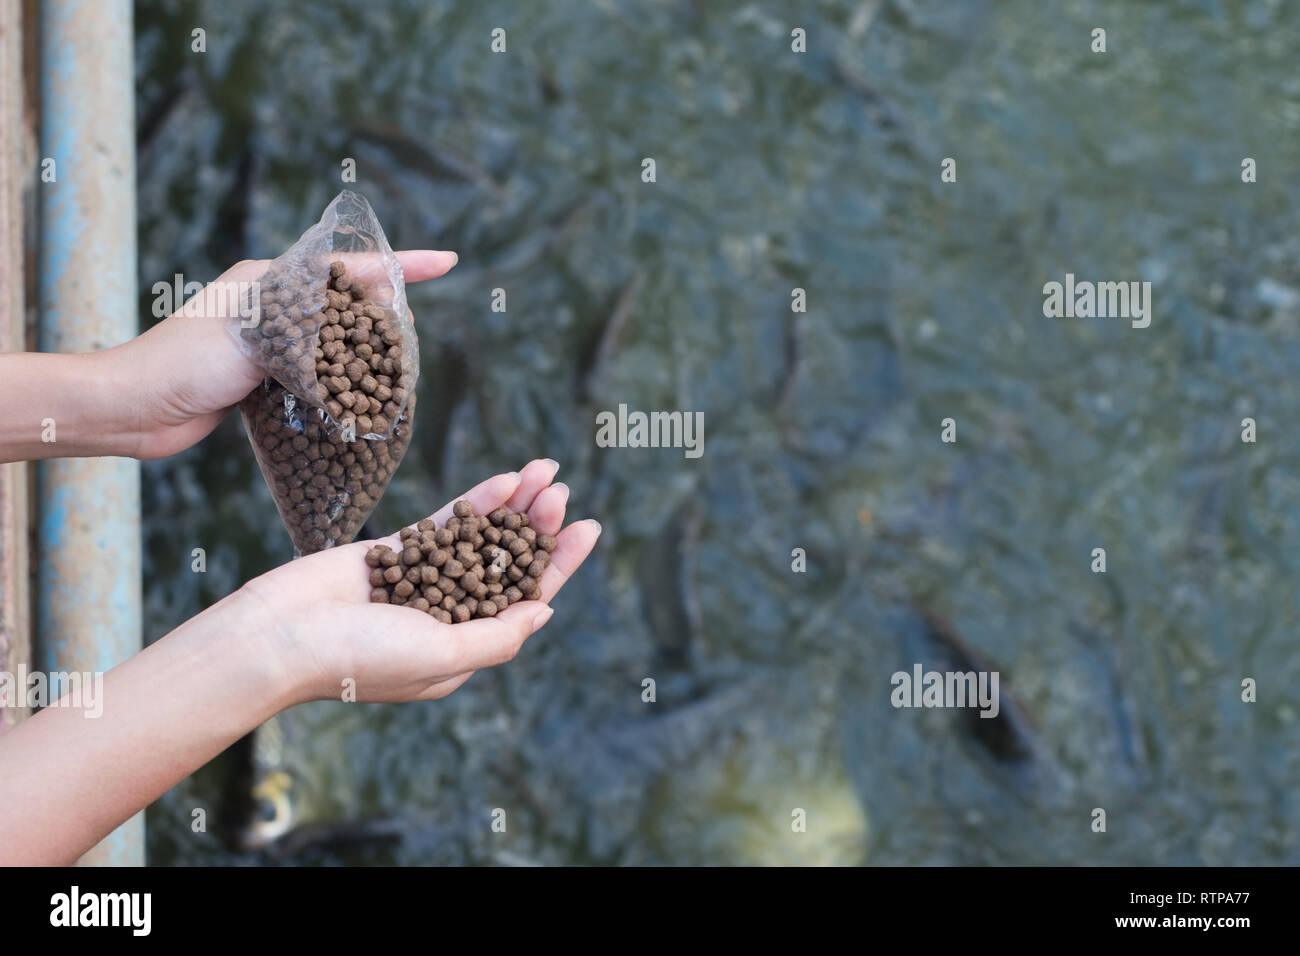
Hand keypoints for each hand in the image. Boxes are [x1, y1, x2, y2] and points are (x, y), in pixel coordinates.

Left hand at [110, 250, 457, 459]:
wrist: (132, 409)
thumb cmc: (181, 363)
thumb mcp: (251, 334)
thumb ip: (304, 323)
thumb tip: (362, 319)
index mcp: (267, 280)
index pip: (346, 266)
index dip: (399, 265)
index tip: (446, 263)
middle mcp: (270, 306)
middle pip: (345, 301)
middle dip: (386, 312)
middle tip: (418, 334)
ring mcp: (266, 343)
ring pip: (332, 341)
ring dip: (364, 353)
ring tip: (400, 367)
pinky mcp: (261, 379)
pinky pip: (314, 375)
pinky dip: (338, 384)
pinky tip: (359, 398)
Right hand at [241, 459, 599, 703]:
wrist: (279, 637)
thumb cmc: (360, 658)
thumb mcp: (442, 656)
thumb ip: (497, 636)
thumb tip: (545, 612)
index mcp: (462, 649)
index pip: (525, 601)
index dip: (558, 565)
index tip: (589, 528)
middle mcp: (446, 614)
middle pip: (507, 563)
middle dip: (538, 528)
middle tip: (564, 494)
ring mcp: (420, 579)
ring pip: (480, 537)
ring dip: (513, 507)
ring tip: (546, 472)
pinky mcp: (393, 550)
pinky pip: (444, 523)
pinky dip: (476, 502)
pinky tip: (506, 479)